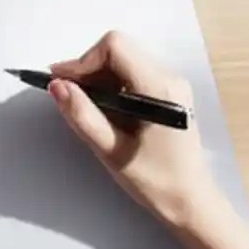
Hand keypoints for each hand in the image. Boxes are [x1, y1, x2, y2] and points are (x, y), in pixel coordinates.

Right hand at [50, 32, 248, 248]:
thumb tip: (57, 85)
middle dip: (89, 69)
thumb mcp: (111, 151)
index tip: (62, 83)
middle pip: (120, 50)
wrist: (190, 201)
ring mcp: (172, 84)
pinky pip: (134, 74)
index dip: (84, 61)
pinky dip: (112, 85)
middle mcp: (170, 78)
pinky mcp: (169, 93)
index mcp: (159, 88)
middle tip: (68, 95)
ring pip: (125, 60)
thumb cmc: (155, 181)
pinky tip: (104, 110)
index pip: (116, 47)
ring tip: (84, 106)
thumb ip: (83, 115)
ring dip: (99, 77)